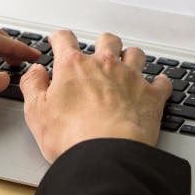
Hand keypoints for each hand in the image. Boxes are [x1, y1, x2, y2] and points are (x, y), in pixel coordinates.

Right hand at [20, 30, 171, 161]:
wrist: (107, 156)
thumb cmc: (72, 136)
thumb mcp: (36, 112)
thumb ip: (33, 85)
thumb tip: (35, 72)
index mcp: (74, 66)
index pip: (65, 39)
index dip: (60, 38)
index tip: (59, 41)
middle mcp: (104, 65)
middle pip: (106, 40)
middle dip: (101, 43)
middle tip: (97, 52)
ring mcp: (130, 78)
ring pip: (135, 54)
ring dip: (130, 57)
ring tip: (127, 66)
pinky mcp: (151, 96)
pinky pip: (161, 81)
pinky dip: (159, 83)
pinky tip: (156, 87)